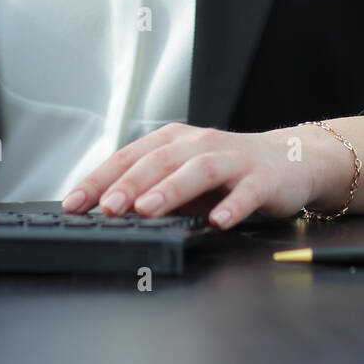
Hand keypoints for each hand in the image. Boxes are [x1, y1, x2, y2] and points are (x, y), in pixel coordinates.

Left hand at [60, 122, 334, 230]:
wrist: (290, 161)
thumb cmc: (228, 173)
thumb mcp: (184, 178)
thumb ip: (152, 190)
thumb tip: (107, 212)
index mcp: (174, 141)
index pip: (129, 157)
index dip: (99, 179)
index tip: (73, 203)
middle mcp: (200, 144)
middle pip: (160, 160)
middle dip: (129, 184)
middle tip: (107, 207)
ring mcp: (233, 159)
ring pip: (198, 170)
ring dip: (170, 189)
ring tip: (147, 210)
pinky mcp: (262, 178)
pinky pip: (246, 193)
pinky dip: (231, 206)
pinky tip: (216, 221)